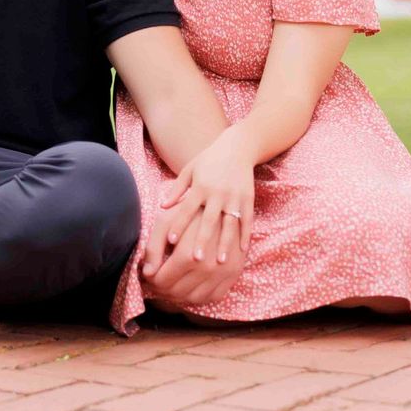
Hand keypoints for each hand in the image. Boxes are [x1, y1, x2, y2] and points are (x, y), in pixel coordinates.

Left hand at [141, 126, 256, 281]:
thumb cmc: (208, 160)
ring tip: (219, 262)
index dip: (179, 224)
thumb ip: (177, 189)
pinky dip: (245, 236)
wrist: (237, 147)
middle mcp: (218, 193)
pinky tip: (242, 251)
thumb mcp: (190, 170)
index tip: (171, 241)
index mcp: (201, 186)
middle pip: (208, 220)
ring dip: (224, 244)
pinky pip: (247, 220)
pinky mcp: (248, 199)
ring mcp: (234, 197)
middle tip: (195, 260)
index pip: (187, 209)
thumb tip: (162, 207)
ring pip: (229, 224)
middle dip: (202, 240)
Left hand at [143, 205, 246, 305]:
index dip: (150, 281)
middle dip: (162, 290)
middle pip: (177, 292)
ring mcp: (223, 272)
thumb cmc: (190, 208)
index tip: (147, 276)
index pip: (162, 281)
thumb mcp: (165, 221)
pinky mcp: (235, 272)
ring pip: (196, 298)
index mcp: (189, 255)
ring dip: (179, 297)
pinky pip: (215, 296)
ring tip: (170, 287)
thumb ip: (153, 247)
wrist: (225, 199)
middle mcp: (208, 267)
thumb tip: (147, 273)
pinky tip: (189, 289)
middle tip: (155, 283)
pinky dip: (200, 298)